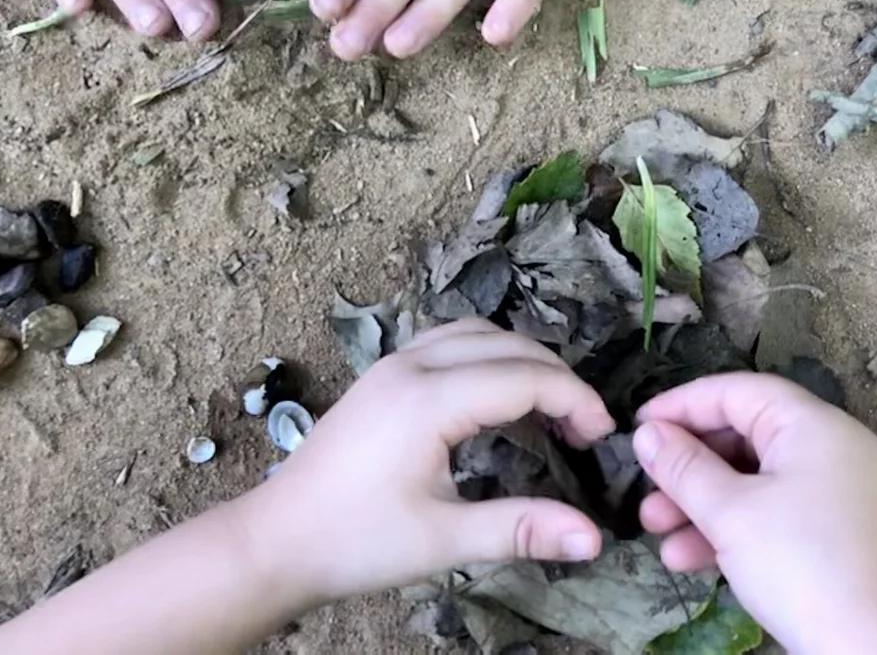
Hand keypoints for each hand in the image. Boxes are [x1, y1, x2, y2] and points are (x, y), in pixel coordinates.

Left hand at [237, 319, 615, 604]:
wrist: (273, 542)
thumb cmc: (354, 543)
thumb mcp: (442, 542)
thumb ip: (520, 530)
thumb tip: (593, 537)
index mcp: (428, 399)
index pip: (526, 377)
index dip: (575, 400)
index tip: (603, 437)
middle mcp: (413, 364)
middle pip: (509, 345)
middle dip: (557, 379)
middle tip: (585, 430)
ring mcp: (394, 363)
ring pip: (479, 334)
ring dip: (524, 361)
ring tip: (551, 410)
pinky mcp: (384, 373)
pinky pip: (452, 341)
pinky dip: (490, 356)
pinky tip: (500, 396)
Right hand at [634, 374, 876, 654]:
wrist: (870, 647)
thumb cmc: (798, 563)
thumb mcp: (730, 513)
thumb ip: (684, 467)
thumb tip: (647, 433)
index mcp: (815, 424)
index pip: (738, 392)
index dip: (683, 404)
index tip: (637, 425)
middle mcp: (832, 447)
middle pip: (745, 436)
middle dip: (688, 466)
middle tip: (644, 488)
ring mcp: (837, 491)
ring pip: (755, 480)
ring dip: (701, 503)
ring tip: (654, 530)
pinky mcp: (835, 531)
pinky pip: (776, 511)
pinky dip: (734, 527)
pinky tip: (688, 558)